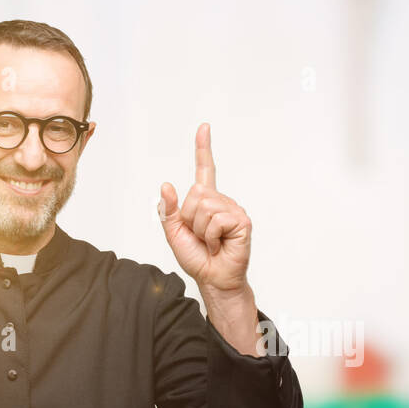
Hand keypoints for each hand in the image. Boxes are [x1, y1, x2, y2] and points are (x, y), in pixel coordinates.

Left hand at [158, 123, 251, 295]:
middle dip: (190, 218)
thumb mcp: (174, 234)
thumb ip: (168, 211)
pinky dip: (211, 235)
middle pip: (196, 193)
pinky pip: (216, 219)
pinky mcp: (242, 221)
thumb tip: (167, 186)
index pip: (204, 170)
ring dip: (201, 230)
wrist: (212, 279)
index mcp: (205, 201)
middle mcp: (221, 201)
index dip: (203, 148)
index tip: (204, 128)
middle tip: (200, 236)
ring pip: (204, 207)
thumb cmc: (197, 258)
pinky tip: (219, 244)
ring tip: (210, 241)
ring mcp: (233, 210)